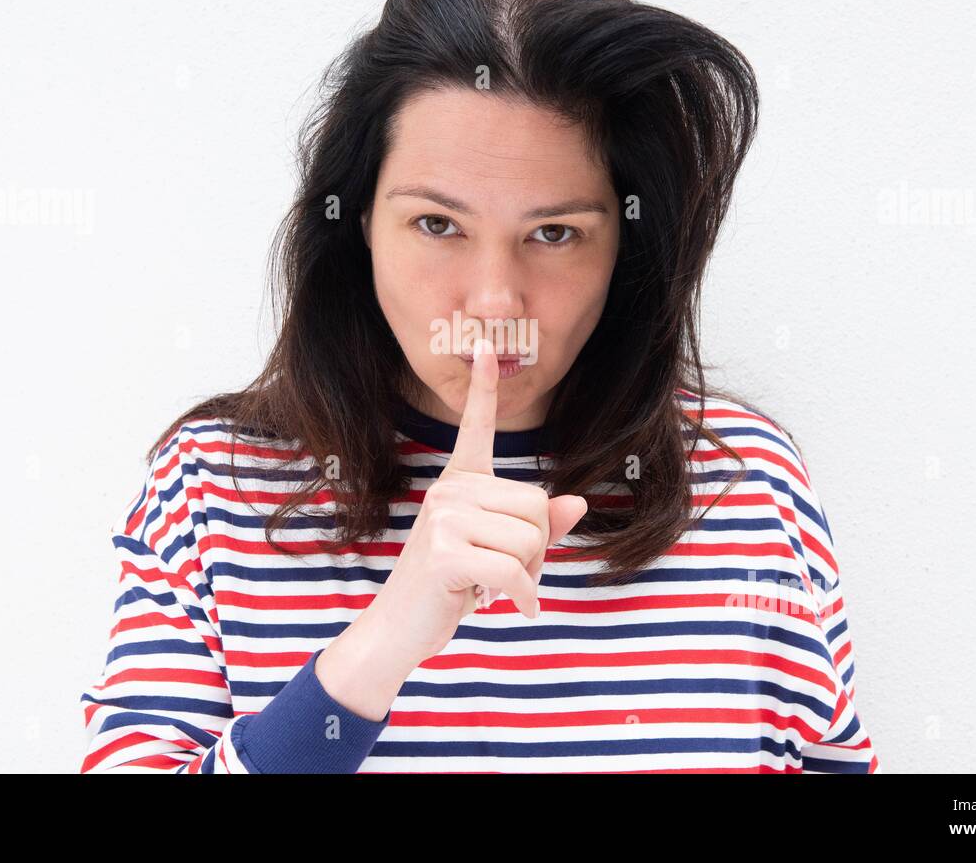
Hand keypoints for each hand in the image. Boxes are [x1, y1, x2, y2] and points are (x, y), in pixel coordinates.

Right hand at [365, 338, 587, 667]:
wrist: (399, 630)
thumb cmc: (451, 587)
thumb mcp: (498, 552)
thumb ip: (536, 527)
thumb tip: (576, 504)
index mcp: (460, 482)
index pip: (476, 427)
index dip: (483, 387)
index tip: (483, 345)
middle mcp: (449, 490)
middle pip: (536, 506)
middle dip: (537, 550)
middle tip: (505, 573)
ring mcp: (444, 518)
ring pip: (530, 539)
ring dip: (528, 576)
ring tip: (493, 588)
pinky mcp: (444, 552)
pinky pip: (513, 572)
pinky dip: (524, 598)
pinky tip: (513, 610)